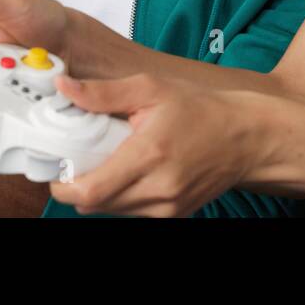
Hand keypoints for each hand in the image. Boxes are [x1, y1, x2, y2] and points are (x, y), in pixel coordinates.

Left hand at [48, 74, 259, 217]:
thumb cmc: (201, 109)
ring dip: (100, 191)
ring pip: (112, 211)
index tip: (58, 164)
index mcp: (149, 155)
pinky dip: (122, 196)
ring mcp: (167, 207)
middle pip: (95, 206)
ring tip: (109, 160)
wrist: (246, 137)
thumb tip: (64, 89)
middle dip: (78, 185)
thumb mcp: (151, 88)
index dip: (63, 185)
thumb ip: (103, 93)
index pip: (90, 192)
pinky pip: (133, 213)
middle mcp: (158, 188)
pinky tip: (131, 170)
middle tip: (80, 157)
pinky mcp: (174, 215)